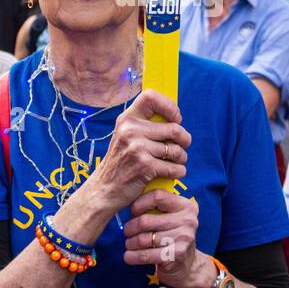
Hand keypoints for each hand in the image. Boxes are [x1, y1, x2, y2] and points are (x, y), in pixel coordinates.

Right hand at [89, 89, 190, 215]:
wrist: (104, 190)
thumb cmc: (120, 162)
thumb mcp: (125, 136)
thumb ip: (144, 125)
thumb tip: (174, 118)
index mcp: (126, 119)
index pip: (151, 97)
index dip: (169, 106)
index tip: (175, 118)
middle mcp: (130, 130)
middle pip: (174, 128)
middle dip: (184, 139)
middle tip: (183, 145)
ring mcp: (137, 148)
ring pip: (176, 149)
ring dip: (182, 157)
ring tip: (177, 161)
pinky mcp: (144, 166)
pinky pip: (173, 167)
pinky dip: (178, 171)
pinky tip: (175, 172)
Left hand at [122, 189, 212, 287]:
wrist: (188, 264)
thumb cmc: (173, 236)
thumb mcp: (172, 217)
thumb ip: (158, 207)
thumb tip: (129, 200)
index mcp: (186, 206)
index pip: (157, 196)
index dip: (139, 203)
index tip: (133, 211)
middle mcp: (188, 220)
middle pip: (146, 220)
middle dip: (131, 227)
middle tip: (127, 231)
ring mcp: (183, 238)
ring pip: (143, 239)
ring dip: (130, 243)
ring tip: (129, 243)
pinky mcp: (176, 256)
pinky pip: (146, 255)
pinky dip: (132, 256)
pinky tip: (128, 256)